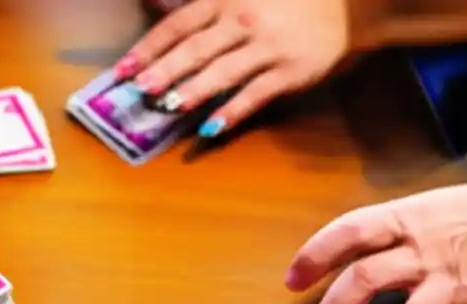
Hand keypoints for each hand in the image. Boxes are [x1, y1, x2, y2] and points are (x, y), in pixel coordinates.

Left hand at [114, 0, 347, 136]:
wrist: (344, 4)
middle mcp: (243, 20)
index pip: (178, 25)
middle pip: (197, 48)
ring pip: (224, 70)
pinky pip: (256, 93)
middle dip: (165, 69)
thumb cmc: (279, 1)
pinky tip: (210, 128)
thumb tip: (151, 3)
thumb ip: (195, 2)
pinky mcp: (290, 71)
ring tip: (169, 106)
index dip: (148, 47)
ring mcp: (268, 47)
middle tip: (139, 90)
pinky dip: (232, 110)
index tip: (122, 71)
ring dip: (194, 89)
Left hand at [286, 166, 466, 303]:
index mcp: (398, 217)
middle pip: (356, 272)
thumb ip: (384, 242)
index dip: (314, 256)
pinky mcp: (454, 298)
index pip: (346, 231)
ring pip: (375, 291)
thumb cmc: (465, 219)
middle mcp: (411, 242)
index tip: (291, 281)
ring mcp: (433, 270)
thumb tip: (341, 276)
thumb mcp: (419, 215)